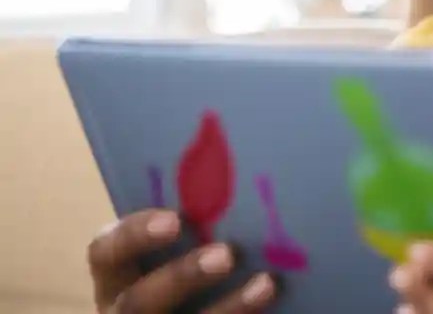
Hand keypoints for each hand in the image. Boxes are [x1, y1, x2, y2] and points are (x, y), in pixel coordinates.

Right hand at [87, 209, 275, 312]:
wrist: (191, 304)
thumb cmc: (188, 265)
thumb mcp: (175, 249)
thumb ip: (194, 228)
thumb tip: (244, 185)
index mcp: (116, 278)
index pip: (106, 253)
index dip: (135, 236)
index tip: (174, 219)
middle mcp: (123, 311)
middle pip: (139, 300)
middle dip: (182, 277)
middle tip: (226, 255)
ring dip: (228, 308)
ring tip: (266, 285)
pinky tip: (273, 302)